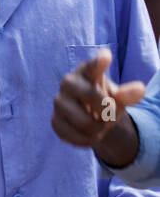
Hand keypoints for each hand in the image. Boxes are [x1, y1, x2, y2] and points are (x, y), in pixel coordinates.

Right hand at [51, 49, 144, 166]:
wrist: (89, 117)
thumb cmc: (105, 101)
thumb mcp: (119, 97)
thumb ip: (128, 94)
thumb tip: (140, 89)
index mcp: (86, 73)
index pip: (92, 66)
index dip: (98, 63)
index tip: (107, 57)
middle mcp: (69, 84)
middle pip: (92, 95)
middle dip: (107, 110)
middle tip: (109, 115)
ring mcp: (59, 102)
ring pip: (84, 122)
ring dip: (98, 129)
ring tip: (99, 127)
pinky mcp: (55, 121)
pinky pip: (75, 136)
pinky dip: (88, 140)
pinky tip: (89, 134)